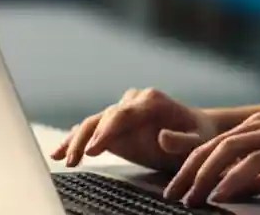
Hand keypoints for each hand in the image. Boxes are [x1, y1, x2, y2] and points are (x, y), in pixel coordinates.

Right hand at [50, 88, 218, 172]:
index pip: (122, 115)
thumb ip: (181, 140)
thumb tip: (160, 136)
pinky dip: (76, 138)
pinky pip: (93, 129)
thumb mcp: (197, 141)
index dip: (107, 131)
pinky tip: (61, 150)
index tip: (94, 149)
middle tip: (74, 159)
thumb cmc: (199, 136)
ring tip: (61, 157)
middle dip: (87, 138)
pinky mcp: (115, 124)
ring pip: (94, 122)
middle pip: (104, 117)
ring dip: (76, 139)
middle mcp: (133, 101)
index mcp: (151, 100)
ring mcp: (122, 111)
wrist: (197, 130)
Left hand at [162, 112, 259, 207]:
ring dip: (203, 176)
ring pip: (225, 151)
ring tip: (190, 199)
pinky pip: (249, 162)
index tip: (176, 190)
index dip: (190, 168)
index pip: (214, 146)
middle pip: (212, 146)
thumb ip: (253, 179)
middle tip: (172, 195)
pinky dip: (230, 180)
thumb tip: (224, 191)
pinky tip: (218, 196)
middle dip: (188, 172)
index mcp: (259, 127)